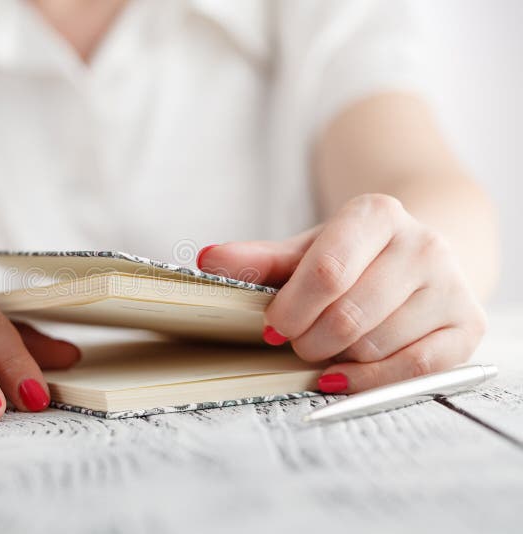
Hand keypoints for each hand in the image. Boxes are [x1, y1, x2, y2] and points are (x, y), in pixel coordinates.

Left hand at [196, 194, 486, 392]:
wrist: (416, 258)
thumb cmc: (353, 257)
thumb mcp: (305, 250)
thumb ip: (258, 260)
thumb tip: (208, 259)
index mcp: (377, 214)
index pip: (327, 270)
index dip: (291, 308)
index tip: (270, 326)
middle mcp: (422, 243)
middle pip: (349, 314)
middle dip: (309, 339)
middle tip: (295, 342)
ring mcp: (450, 284)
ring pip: (375, 344)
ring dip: (337, 357)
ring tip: (326, 347)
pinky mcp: (466, 325)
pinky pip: (414, 368)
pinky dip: (370, 381)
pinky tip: (340, 377)